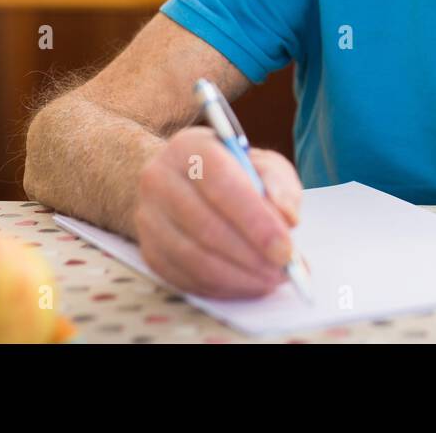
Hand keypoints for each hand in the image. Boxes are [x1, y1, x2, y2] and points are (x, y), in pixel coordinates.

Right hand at [134, 126, 302, 298]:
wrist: (183, 182)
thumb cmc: (232, 173)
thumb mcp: (263, 164)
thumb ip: (279, 185)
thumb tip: (287, 218)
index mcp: (190, 148)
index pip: (221, 184)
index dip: (256, 221)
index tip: (285, 249)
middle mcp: (160, 179)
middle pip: (205, 225)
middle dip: (251, 255)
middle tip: (283, 270)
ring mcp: (148, 217)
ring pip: (193, 257)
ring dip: (238, 276)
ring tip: (271, 279)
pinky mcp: (148, 249)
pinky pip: (184, 277)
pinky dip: (221, 287)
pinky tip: (247, 284)